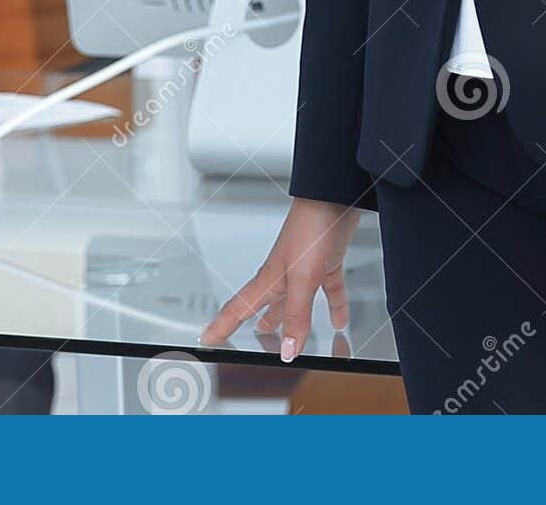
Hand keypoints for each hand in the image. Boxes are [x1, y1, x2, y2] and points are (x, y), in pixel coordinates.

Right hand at [198, 198, 359, 361]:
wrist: (335, 194)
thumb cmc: (311, 225)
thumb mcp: (303, 278)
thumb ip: (296, 315)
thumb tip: (288, 351)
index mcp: (270, 279)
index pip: (239, 309)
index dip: (221, 325)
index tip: (207, 339)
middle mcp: (284, 274)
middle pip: (266, 307)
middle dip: (255, 325)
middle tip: (243, 342)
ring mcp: (306, 266)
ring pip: (296, 302)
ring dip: (293, 321)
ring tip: (290, 340)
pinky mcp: (327, 260)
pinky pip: (329, 290)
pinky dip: (334, 306)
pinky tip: (339, 320)